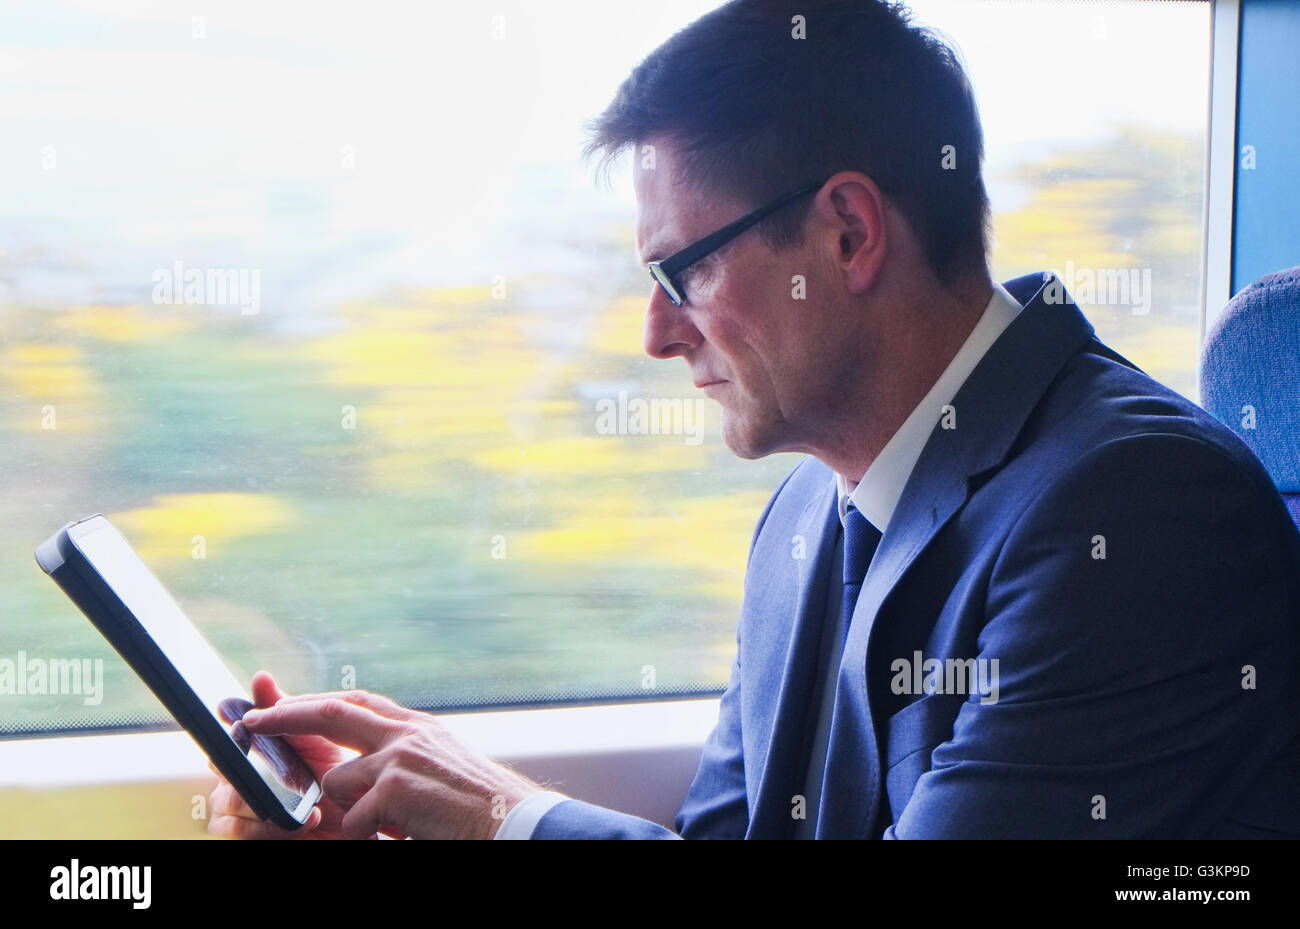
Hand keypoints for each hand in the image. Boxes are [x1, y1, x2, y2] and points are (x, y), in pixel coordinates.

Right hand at [207, 670, 377, 839]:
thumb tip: (260, 677)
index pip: (226, 740)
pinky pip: (235, 830)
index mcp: (247, 753)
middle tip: (281, 775)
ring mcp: (235, 809)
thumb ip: (288, 710)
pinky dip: (267, 828)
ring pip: (229, 801)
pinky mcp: (242, 835)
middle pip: (223, 770)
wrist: (352, 819)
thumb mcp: (316, 737)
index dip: (232, 734)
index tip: (248, 728)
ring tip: (308, 808)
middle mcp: (235, 779)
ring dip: (268, 804)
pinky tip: (299, 824)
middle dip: (251, 772)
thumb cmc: (330, 776)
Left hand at [239, 685, 546, 838]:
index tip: (286, 703)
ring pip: (337, 782)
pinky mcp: (394, 788)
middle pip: (330, 713)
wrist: (510, 821)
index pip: (357, 703)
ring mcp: (398, 757)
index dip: (318, 701)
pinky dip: (368, 836)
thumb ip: (402, 757)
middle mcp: (405, 733)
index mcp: (416, 726)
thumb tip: (360, 769)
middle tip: (253, 719)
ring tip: (393, 822)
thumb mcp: (440, 765)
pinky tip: (401, 833)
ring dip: (352, 811)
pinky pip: (354, 820)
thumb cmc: (479, 804)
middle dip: (286, 714)